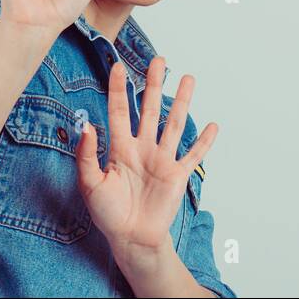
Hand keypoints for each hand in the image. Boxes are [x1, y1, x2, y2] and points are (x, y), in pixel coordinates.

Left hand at [75, 55, 217, 257]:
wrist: (130, 238)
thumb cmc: (107, 213)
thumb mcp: (89, 183)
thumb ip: (87, 155)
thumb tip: (86, 126)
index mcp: (120, 148)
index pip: (120, 111)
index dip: (119, 89)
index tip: (118, 66)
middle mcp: (143, 148)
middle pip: (150, 109)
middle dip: (154, 84)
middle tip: (159, 60)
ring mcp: (162, 161)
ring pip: (174, 124)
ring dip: (181, 101)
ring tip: (187, 79)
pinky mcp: (177, 176)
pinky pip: (193, 156)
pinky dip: (204, 142)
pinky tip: (212, 125)